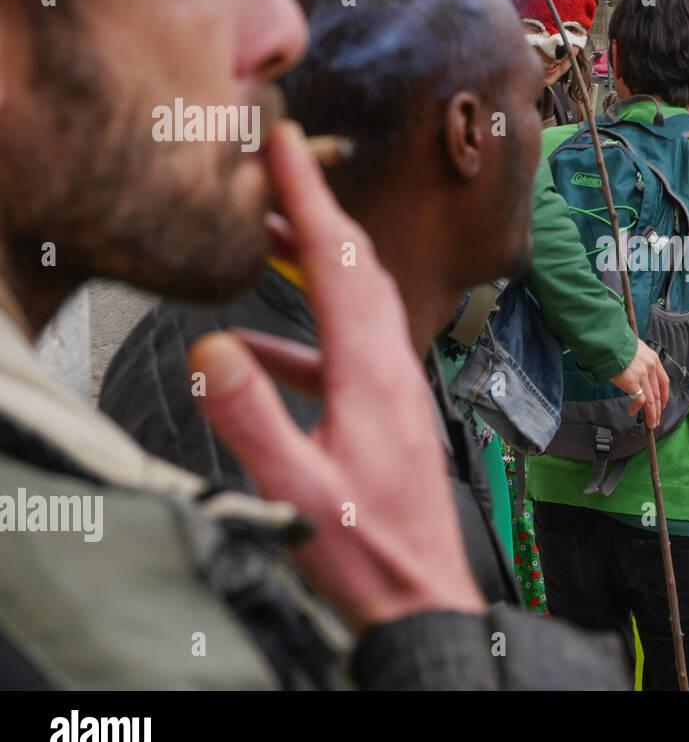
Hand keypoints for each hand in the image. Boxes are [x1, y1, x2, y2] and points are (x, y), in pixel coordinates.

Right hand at [189, 122, 486, 633]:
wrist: (422, 597)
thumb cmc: (370, 553)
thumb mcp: (298, 491)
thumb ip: (252, 420)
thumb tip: (213, 348)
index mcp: (374, 375)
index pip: (340, 265)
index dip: (310, 198)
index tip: (287, 144)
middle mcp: (393, 369)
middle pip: (356, 271)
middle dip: (314, 215)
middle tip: (272, 175)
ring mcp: (393, 391)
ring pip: (352, 307)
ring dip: (309, 270)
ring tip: (260, 246)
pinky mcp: (385, 415)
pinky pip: (342, 356)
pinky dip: (300, 340)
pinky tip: (257, 355)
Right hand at [608, 338, 670, 429]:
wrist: (608, 342)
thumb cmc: (616, 345)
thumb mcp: (634, 350)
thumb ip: (639, 362)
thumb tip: (635, 374)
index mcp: (653, 359)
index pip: (664, 381)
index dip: (664, 396)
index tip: (662, 405)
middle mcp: (651, 367)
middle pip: (658, 393)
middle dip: (657, 409)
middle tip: (656, 420)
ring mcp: (643, 375)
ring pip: (651, 400)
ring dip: (651, 414)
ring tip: (650, 424)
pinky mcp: (633, 382)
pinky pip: (639, 400)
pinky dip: (636, 408)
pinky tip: (632, 412)